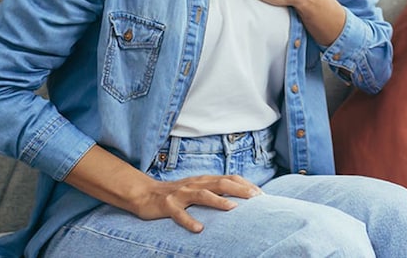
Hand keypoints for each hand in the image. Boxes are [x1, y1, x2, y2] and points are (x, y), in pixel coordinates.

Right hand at [129, 174, 260, 232]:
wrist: (145, 193)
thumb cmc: (176, 194)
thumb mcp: (197, 188)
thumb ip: (215, 190)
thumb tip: (239, 197)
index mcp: (204, 180)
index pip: (229, 178)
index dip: (246, 184)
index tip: (261, 194)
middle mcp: (195, 184)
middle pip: (220, 183)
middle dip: (239, 189)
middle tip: (255, 198)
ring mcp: (181, 195)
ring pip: (202, 195)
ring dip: (218, 201)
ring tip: (233, 208)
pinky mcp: (168, 206)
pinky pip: (179, 214)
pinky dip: (189, 221)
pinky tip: (199, 229)